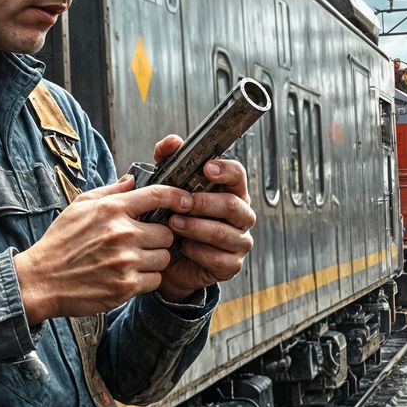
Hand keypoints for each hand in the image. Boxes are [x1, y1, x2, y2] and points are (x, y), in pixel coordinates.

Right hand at [13, 175, 193, 323]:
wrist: (41, 281)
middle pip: (167, 232)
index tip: (186, 201)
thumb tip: (132, 179)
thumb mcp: (79, 207)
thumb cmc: (60, 243)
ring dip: (154, 260)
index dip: (178, 196)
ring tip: (133, 260)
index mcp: (111, 209)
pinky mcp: (126, 286)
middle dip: (158, 237)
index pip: (158, 195)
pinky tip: (127, 276)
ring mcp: (125, 261)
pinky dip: (146, 279)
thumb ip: (110, 192)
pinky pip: (155, 280)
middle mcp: (122, 233)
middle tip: (143, 242)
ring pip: (164, 258)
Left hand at [147, 134, 255, 301]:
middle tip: (180, 203)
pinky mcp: (231, 265)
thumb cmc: (172, 217)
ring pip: (225, 233)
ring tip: (173, 224)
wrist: (166, 259)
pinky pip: (220, 258)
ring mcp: (239, 241)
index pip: (237, 174)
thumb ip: (168, 161)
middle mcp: (240, 215)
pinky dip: (199, 252)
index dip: (225, 170)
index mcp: (229, 192)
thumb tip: (172, 142)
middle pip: (233, 204)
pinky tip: (183, 248)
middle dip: (204, 203)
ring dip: (197, 227)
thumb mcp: (166, 188)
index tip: (206, 169)